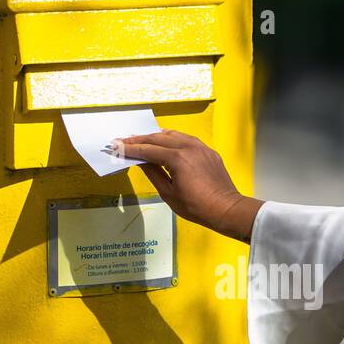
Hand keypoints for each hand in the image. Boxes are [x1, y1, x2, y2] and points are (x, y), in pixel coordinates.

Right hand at [118, 129, 262, 240]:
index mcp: (177, 159)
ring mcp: (200, 147)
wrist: (226, 209)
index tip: (117, 147)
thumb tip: (141, 161)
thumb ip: (153, 173)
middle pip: (158, 138)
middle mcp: (188, 147)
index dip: (131, 149)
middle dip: (140, 139)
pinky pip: (186, 139)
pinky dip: (172, 138)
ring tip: (142, 138)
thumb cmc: (196, 207)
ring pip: (173, 135)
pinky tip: (165, 141)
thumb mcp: (168, 193)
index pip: (148, 150)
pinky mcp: (208, 151)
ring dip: (156, 136)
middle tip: (124, 140)